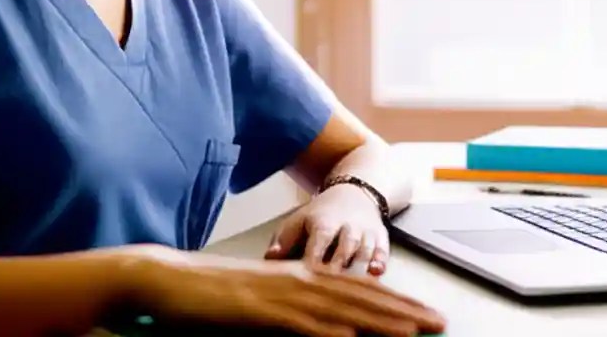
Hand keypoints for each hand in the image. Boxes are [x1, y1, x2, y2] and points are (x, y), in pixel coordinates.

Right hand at [132, 251, 446, 336]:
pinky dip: (332, 332)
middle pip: (362, 295)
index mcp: (299, 275)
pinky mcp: (260, 313)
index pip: (358, 287)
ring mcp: (280, 295)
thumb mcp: (260, 299)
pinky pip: (303, 325)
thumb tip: (326, 327)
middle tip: (440, 322)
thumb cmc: (209, 295)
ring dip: (383, 321)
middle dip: (405, 310)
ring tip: (416, 331)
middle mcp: (298, 280)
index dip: (396, 300)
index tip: (425, 312)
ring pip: (343, 309)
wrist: (166, 279)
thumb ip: (291, 310)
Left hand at [265, 184, 390, 275]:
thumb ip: (283, 240)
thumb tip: (269, 259)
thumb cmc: (321, 215)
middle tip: (329, 288)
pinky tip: (375, 273)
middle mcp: (347, 226)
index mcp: (324, 222)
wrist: (353, 193)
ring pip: (364, 249)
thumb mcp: (299, 220)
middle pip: (344, 247)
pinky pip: (383, 250)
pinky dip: (380, 261)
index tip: (307, 278)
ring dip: (357, 266)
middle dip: (337, 266)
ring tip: (350, 287)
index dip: (314, 260)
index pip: (319, 242)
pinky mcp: (381, 237)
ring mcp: (365, 232)